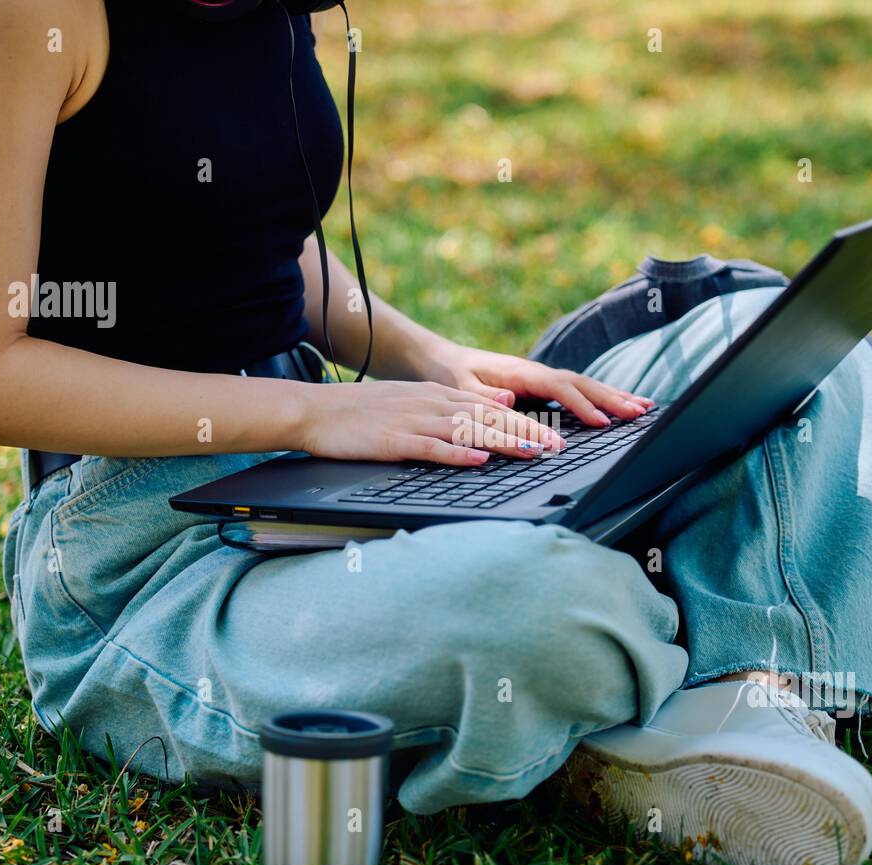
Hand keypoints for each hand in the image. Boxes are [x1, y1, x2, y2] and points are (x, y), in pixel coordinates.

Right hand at [291, 379, 565, 466]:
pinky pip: (431, 448)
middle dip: (526, 431)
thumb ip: (451, 407)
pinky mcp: (393, 441)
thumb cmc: (360, 413)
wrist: (314, 410)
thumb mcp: (411, 402)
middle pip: (487, 418)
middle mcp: (431, 404)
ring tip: (532, 452)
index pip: (490, 408)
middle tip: (557, 446)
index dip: (525, 422)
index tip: (553, 436)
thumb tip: (492, 413)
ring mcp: (413, 421)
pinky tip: (478, 461)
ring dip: (502, 442)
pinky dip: (456, 455)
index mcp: (436, 396)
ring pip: (467, 431)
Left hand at [416, 342, 653, 426]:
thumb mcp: (458, 387)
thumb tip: (509, 401)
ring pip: (584, 385)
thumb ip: (482, 395)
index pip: (559, 387)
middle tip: (640, 413)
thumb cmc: (448, 375)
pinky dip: (600, 397)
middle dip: (611, 398)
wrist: (440, 358)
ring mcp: (540, 377)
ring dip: (614, 396)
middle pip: (582, 383)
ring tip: (644, 408)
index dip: (581, 405)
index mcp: (519, 372)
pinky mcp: (540, 385)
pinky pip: (576, 390)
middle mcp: (535, 371)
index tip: (602, 422)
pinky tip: (618, 406)